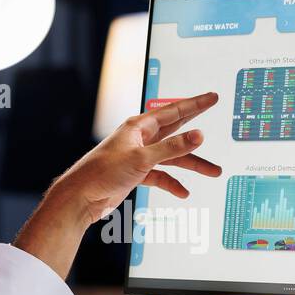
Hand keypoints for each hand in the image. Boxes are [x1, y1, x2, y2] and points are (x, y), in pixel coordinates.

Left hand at [13, 91, 221, 278]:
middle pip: (175, 130)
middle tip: (213, 112)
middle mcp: (140, 139)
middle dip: (196, 127)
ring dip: (191, 164)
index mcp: (139, 127)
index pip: (173, 112)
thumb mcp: (142, 158)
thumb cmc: (102, 172)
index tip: (210, 98)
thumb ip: (172, 147)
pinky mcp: (136, 174)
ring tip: (212, 172)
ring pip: (172, 157)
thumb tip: (197, 135)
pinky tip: (183, 191)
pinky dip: (172, 183)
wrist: (81, 197)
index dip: (194, 104)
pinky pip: (161, 175)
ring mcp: (139, 156)